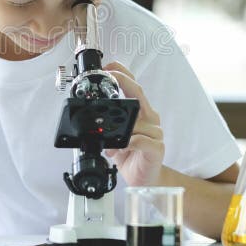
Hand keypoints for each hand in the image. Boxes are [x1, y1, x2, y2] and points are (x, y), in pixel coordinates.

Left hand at [103, 61, 164, 186]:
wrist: (144, 178)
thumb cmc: (130, 155)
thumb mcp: (114, 136)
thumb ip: (106, 123)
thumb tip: (89, 115)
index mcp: (140, 111)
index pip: (134, 85)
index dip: (122, 73)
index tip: (108, 67)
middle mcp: (149, 118)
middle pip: (139, 94)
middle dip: (123, 83)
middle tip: (108, 79)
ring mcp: (155, 133)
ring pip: (140, 119)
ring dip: (122, 124)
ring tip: (109, 132)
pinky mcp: (156, 149)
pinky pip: (145, 141)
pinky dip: (133, 142)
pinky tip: (124, 145)